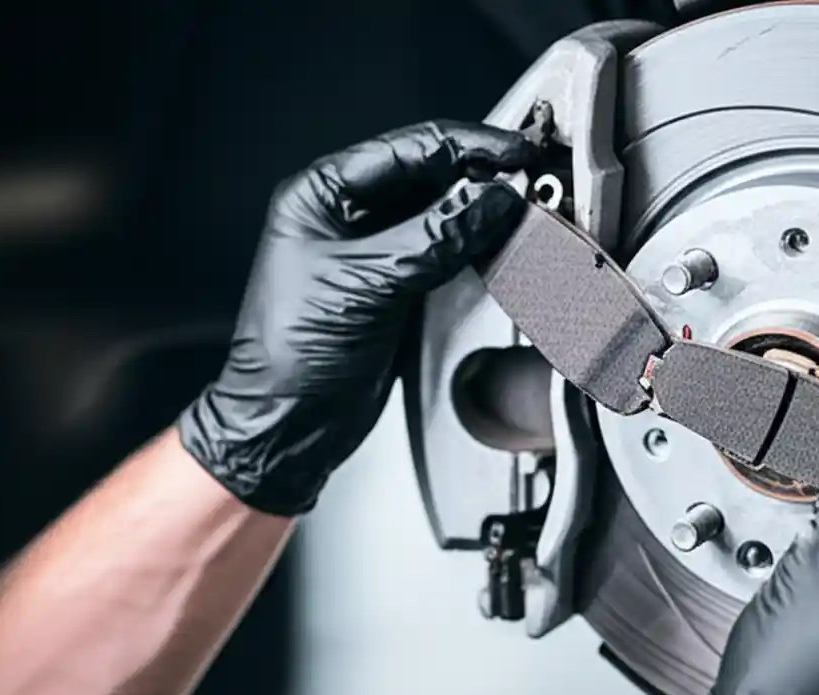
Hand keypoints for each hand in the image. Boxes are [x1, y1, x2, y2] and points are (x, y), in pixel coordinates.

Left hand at [179, 120, 537, 514]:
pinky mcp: (398, 286)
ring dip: (484, 214)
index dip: (469, 146)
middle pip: (430, 177)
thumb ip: (434, 237)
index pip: (409, 148)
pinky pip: (447, 253)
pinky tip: (503, 247)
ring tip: (524, 214)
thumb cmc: (291, 355)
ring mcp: (375, 251)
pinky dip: (477, 248)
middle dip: (482, 179)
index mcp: (323, 194)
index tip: (516, 152)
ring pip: (443, 215)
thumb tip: (491, 200)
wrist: (289, 425)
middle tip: (529, 183)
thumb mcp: (367, 283)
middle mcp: (348, 216)